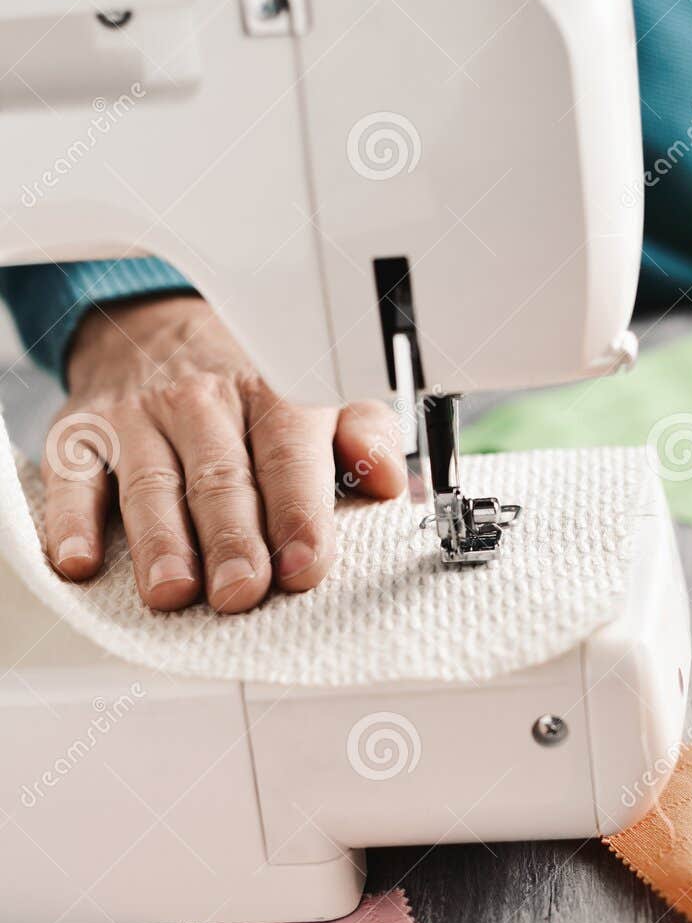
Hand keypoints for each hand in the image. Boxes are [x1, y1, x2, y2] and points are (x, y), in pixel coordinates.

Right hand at [43, 294, 406, 612]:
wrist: (155, 332)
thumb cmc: (246, 397)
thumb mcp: (315, 402)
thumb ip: (362, 439)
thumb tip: (389, 480)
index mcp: (270, 399)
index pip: (288, 455)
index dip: (299, 512)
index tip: (306, 564)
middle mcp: (202, 406)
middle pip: (220, 478)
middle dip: (231, 538)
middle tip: (241, 590)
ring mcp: (137, 421)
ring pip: (151, 484)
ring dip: (161, 541)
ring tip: (173, 590)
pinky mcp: (80, 438)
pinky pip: (72, 480)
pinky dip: (72, 522)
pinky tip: (81, 561)